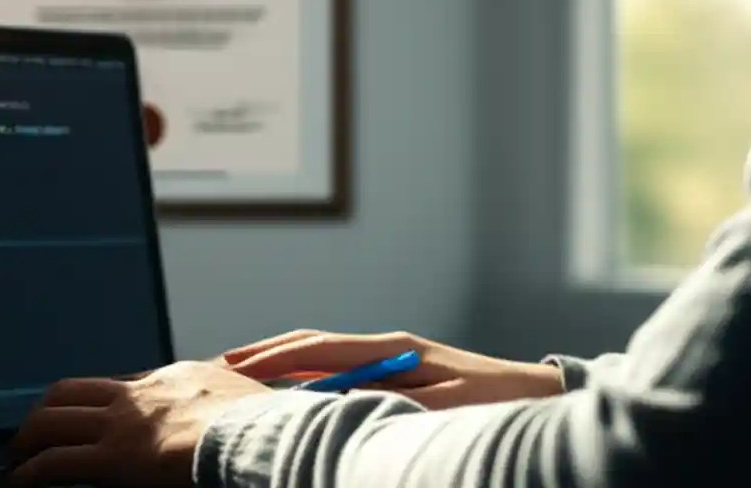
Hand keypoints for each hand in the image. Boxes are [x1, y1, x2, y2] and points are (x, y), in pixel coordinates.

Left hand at [6, 361, 269, 486]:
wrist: (251, 435)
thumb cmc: (260, 424)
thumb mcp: (249, 395)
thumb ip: (233, 396)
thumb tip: (245, 402)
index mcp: (173, 379)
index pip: (119, 385)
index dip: (94, 401)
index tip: (85, 416)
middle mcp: (139, 395)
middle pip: (73, 392)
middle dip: (46, 412)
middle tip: (33, 434)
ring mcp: (122, 424)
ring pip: (52, 420)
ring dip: (28, 440)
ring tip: (17, 460)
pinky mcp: (112, 458)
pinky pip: (54, 463)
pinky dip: (30, 474)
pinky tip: (21, 484)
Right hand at [224, 330, 562, 408]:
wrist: (528, 391)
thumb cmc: (489, 402)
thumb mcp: (442, 407)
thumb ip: (393, 401)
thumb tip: (341, 400)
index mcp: (392, 350)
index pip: (321, 350)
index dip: (278, 359)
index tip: (239, 367)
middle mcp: (385, 345)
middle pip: (314, 343)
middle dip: (267, 352)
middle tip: (222, 363)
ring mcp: (388, 353)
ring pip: (322, 351)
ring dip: (282, 359)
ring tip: (242, 370)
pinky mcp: (394, 366)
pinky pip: (337, 365)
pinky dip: (305, 369)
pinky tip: (288, 384)